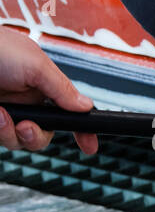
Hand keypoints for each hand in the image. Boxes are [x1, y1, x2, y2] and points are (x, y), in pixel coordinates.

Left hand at [0, 28, 97, 153]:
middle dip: (36, 136)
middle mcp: (23, 101)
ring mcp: (4, 112)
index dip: (81, 131)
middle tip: (25, 127)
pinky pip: (0, 137)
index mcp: (41, 87)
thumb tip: (86, 106)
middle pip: (42, 135)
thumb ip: (62, 89)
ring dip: (11, 133)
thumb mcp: (35, 65)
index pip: (67, 113)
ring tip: (0, 116)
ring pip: (18, 141)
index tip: (89, 146)